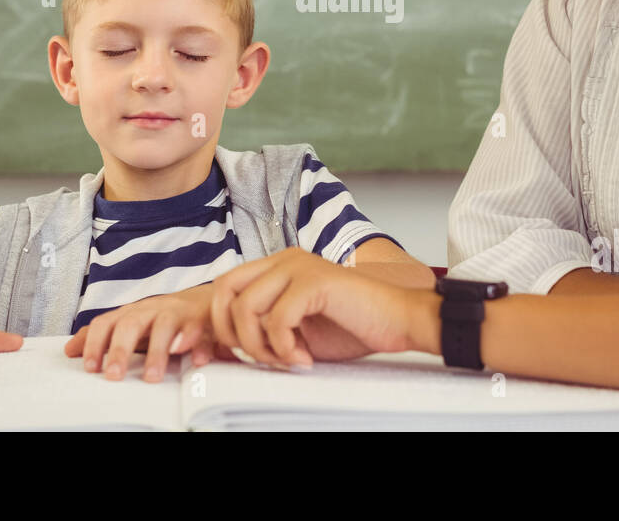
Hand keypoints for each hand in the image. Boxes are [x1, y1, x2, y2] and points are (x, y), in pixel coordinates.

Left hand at [63, 283, 222, 381]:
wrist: (202, 300)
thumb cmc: (159, 318)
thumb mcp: (128, 324)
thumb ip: (100, 336)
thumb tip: (69, 350)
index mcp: (131, 313)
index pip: (106, 323)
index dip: (95, 344)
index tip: (90, 368)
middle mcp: (152, 310)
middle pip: (132, 324)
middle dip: (121, 350)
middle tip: (114, 376)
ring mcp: (177, 312)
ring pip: (165, 326)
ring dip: (158, 352)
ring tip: (152, 377)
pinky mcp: (202, 319)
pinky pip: (200, 330)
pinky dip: (199, 345)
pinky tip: (196, 360)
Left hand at [210, 247, 416, 367]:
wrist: (396, 322)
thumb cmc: (351, 326)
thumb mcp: (296, 328)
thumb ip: (264, 325)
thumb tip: (227, 343)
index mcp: (276, 267)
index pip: (223, 287)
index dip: (222, 325)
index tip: (247, 354)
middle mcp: (283, 259)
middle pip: (223, 290)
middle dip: (231, 333)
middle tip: (261, 358)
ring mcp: (298, 266)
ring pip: (246, 307)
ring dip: (261, 346)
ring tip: (288, 359)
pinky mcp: (315, 281)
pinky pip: (277, 319)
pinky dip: (285, 348)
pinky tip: (305, 358)